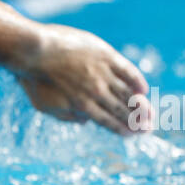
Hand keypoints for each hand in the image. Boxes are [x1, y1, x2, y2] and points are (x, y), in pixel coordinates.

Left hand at [13, 23, 151, 135]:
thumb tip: (85, 121)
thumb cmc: (33, 79)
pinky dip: (136, 80)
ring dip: (141, 105)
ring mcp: (102, 72)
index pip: (108, 121)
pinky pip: (127, 70)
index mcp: (81, 106)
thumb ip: (66, 116)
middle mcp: (95, 91)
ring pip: (128, 92)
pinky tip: (142, 89)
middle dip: (137, 121)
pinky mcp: (105, 55)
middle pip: (122, 109)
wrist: (34, 50)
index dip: (122, 129)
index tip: (132, 134)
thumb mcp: (44, 106)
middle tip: (148, 129)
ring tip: (151, 114)